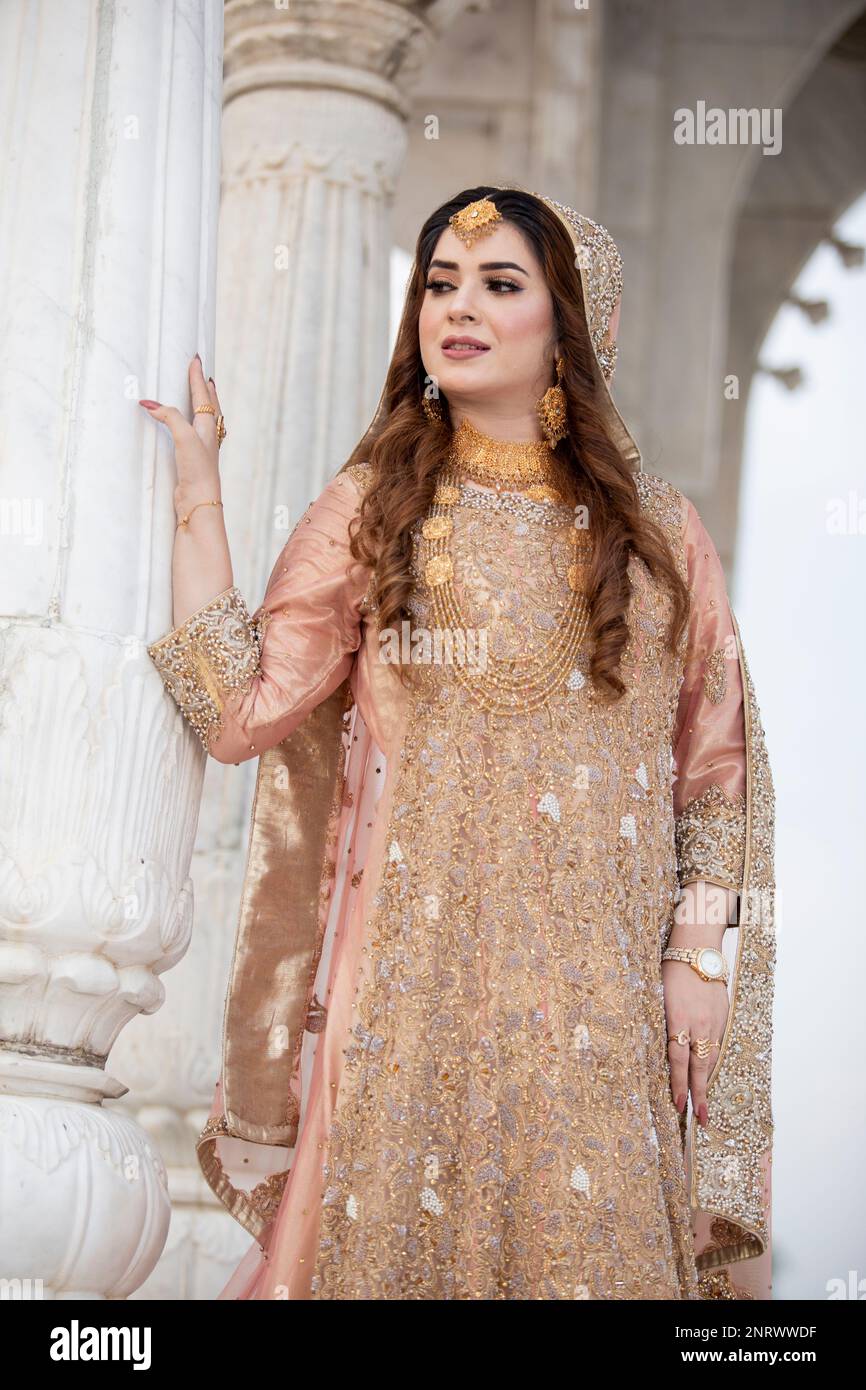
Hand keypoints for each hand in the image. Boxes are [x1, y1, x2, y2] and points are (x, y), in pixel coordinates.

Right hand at [139, 355, 223, 513]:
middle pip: (210, 405)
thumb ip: (170, 417)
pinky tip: (189, 429)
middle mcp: (208, 434)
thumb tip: (150, 404)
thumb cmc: (197, 469)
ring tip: (202, 396)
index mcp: (208, 426)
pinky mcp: (194, 459)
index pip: (202, 394)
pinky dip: (192, 423)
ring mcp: (203, 447)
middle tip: (203, 375)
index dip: (197, 377)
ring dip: (203, 405)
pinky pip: (194, 433)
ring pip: (205, 419)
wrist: (199, 500)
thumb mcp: (184, 436)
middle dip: (205, 389)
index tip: (195, 360)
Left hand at [662, 960, 729, 1126]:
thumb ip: (663, 1024)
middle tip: (701, 1119)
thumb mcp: (659, 997)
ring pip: (710, 1058)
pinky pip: (717, 1045)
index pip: (678, 1059)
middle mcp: (698, 1024)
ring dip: (706, 1082)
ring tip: (704, 1104)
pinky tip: (708, 1075)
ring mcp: (713, 1022)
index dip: (679, 1085)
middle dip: (699, 1095)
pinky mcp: (722, 1018)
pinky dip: (712, 1063)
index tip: (679, 1106)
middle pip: (699, 1066)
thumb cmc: (672, 972)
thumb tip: (661, 1051)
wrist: (698, 952)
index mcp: (678, 1018)